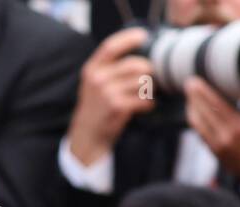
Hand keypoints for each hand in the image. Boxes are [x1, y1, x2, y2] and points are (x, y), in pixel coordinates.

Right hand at [65, 26, 155, 167]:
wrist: (87, 136)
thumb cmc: (95, 108)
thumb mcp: (93, 84)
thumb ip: (107, 68)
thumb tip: (136, 54)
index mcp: (92, 69)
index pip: (110, 46)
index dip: (128, 39)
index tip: (143, 36)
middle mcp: (98, 78)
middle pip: (133, 65)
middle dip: (148, 69)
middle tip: (152, 75)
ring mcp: (107, 93)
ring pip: (140, 82)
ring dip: (150, 87)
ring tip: (149, 92)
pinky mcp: (117, 107)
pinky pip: (142, 99)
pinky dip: (149, 103)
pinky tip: (147, 105)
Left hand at [184, 78, 239, 185]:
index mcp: (238, 126)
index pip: (214, 104)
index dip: (201, 91)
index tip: (194, 81)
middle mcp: (224, 137)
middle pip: (201, 112)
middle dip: (193, 96)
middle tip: (189, 83)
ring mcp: (216, 146)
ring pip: (196, 123)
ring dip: (191, 107)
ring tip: (191, 95)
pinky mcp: (212, 151)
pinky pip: (199, 131)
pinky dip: (196, 119)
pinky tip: (195, 109)